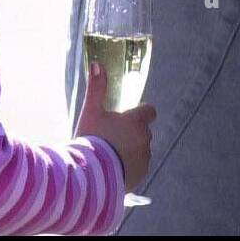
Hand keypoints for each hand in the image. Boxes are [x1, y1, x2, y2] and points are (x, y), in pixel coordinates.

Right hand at [76, 60, 155, 192]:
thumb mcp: (91, 112)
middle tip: (112, 139)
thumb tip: (97, 64)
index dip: (141, 113)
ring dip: (131, 151)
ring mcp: (144, 158)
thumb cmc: (91, 140)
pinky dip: (129, 168)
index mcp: (136, 121)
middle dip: (132, 134)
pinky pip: (138, 168)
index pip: (149, 112)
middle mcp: (145, 139)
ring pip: (141, 151)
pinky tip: (112, 170)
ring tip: (110, 157)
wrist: (89, 176)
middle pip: (143, 132)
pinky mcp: (140, 176)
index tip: (129, 118)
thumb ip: (96, 88)